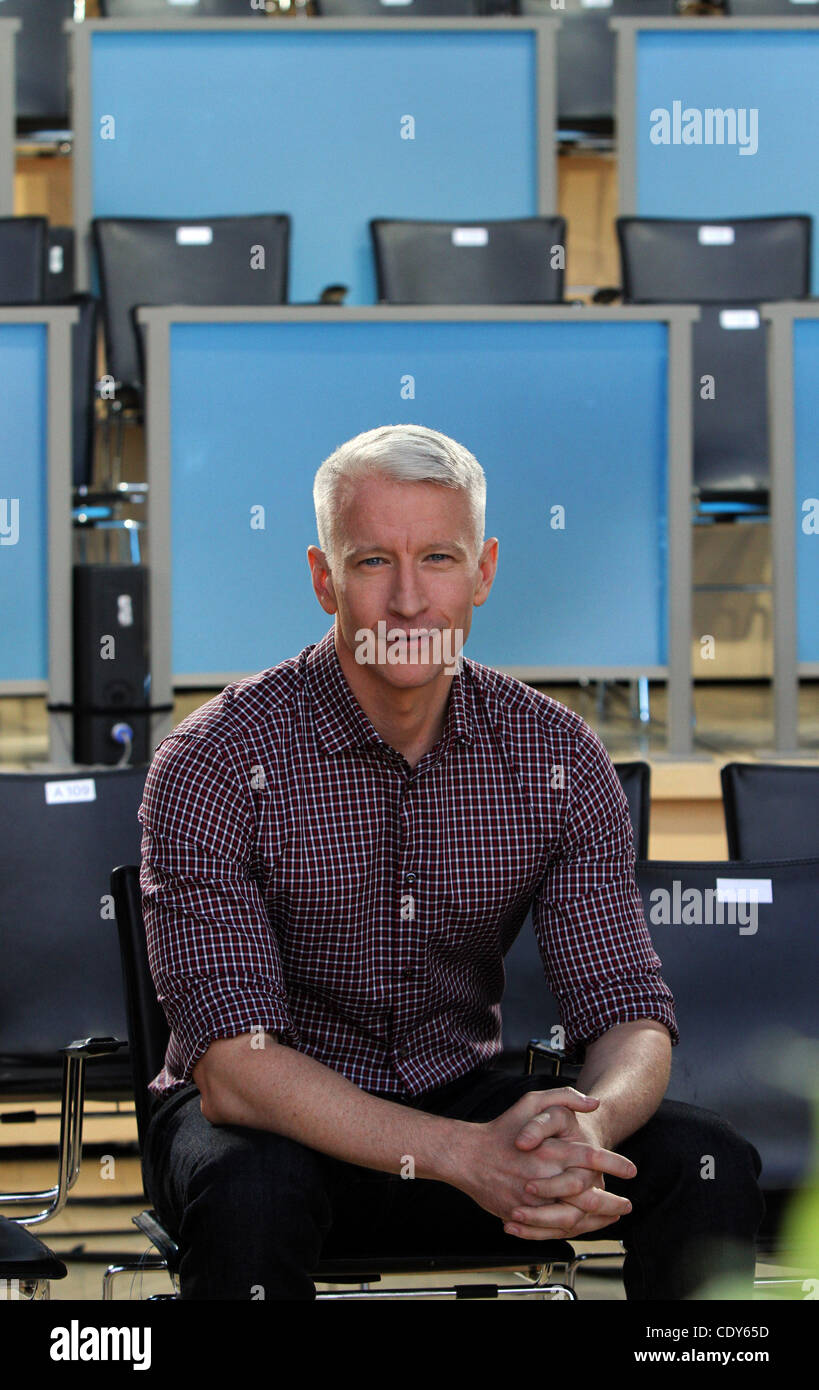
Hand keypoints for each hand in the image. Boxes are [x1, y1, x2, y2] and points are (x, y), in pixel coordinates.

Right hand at [450, 1088, 635, 1240]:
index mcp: (549, 1149)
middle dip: (612, 1201)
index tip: (631, 1169)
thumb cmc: (503, 1128)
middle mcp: (542, 1176)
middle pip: (586, 1195)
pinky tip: (585, 1226)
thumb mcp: (531, 1102)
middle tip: (627, 1203)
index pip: (590, 1158)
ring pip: (572, 1217)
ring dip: (597, 1220)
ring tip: (612, 1217)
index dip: (614, 1164)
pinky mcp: (521, 1216)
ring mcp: (531, 1200)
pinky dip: (573, 1230)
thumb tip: (594, 1103)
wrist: (468, 1156)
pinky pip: (552, 1229)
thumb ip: (564, 1097)